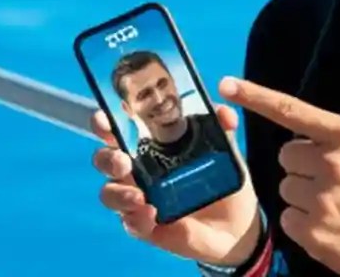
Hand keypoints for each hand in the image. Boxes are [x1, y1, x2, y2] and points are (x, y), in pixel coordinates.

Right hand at [90, 104, 262, 265]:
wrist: (236, 223)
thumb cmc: (219, 178)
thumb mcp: (223, 150)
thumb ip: (221, 128)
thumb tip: (223, 113)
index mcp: (147, 144)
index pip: (117, 128)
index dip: (105, 122)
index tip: (106, 118)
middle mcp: (136, 169)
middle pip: (104, 160)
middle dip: (107, 158)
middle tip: (123, 160)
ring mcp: (137, 198)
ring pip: (109, 193)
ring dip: (118, 193)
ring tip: (138, 197)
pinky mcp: (146, 226)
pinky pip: (131, 223)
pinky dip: (136, 218)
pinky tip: (150, 214)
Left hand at [220, 37, 339, 276]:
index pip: (293, 110)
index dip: (255, 96)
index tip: (226, 85)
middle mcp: (334, 166)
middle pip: (286, 154)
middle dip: (304, 164)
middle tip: (337, 178)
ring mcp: (323, 201)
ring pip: (285, 187)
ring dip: (304, 195)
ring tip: (339, 203)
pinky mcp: (315, 234)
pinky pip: (287, 218)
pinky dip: (303, 224)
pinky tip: (332, 226)